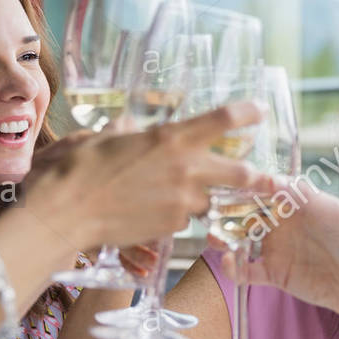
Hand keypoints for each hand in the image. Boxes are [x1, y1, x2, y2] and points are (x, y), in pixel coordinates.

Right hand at [23, 103, 273, 251]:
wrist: (66, 211)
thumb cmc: (78, 168)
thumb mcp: (104, 137)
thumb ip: (127, 131)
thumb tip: (130, 126)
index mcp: (171, 137)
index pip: (221, 120)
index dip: (245, 113)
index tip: (259, 111)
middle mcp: (185, 168)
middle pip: (239, 172)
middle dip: (258, 178)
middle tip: (272, 181)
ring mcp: (182, 200)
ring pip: (206, 200)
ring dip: (199, 198)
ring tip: (172, 196)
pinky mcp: (173, 227)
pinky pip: (184, 220)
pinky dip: (175, 216)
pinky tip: (150, 212)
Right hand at [221, 183, 338, 320]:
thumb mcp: (330, 209)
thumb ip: (299, 193)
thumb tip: (268, 178)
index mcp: (295, 203)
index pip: (263, 188)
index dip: (243, 185)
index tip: (224, 181)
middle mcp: (282, 223)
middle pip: (245, 213)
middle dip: (225, 210)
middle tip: (206, 207)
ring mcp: (276, 248)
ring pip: (240, 240)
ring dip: (222, 237)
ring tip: (211, 235)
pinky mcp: (274, 274)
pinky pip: (246, 271)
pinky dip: (233, 268)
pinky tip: (227, 261)